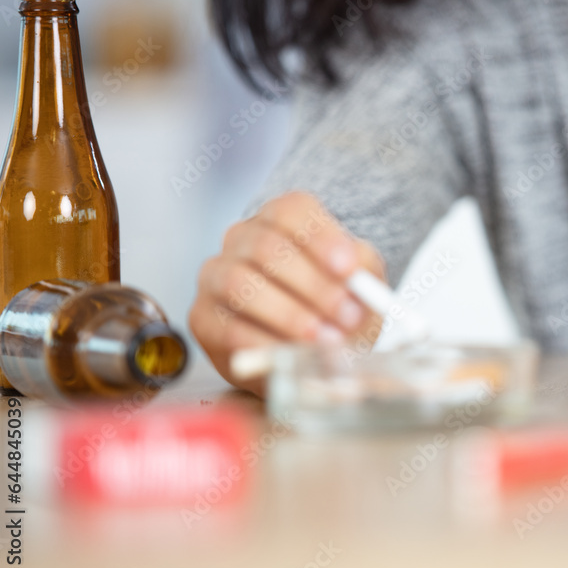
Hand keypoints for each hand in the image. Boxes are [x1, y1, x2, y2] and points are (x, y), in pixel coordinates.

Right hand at [189, 192, 384, 394]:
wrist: (307, 351)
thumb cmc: (334, 309)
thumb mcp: (361, 288)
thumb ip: (364, 277)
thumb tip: (358, 281)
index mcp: (282, 219)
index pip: (292, 211)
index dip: (321, 238)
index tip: (348, 269)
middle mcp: (243, 239)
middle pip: (267, 247)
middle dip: (313, 286)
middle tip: (347, 317)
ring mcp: (216, 276)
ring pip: (241, 283)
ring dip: (288, 315)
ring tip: (324, 340)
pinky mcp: (203, 318)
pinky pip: (228, 328)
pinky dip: (265, 344)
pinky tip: (292, 355)